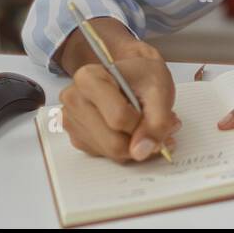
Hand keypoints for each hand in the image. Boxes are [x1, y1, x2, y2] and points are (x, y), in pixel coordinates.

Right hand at [58, 28, 179, 162]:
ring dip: (134, 145)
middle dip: (139, 139)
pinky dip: (125, 149)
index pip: (118, 118)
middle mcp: (74, 99)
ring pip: (111, 153)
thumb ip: (157, 121)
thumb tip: (142, 151)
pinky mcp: (78, 138)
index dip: (143, 122)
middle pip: (113, 142)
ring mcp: (73, 121)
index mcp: (88, 78)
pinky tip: (130, 131)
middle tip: (154, 125)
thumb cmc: (144, 77)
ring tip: (144, 125)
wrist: (136, 77)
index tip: (150, 113)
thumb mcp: (160, 90)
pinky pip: (106, 155)